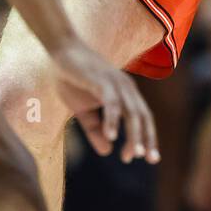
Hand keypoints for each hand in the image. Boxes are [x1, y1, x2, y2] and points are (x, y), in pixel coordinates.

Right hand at [50, 37, 159, 163]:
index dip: (148, 137)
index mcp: (126, 93)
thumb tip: (107, 151)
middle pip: (142, 117)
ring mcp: (116, 83)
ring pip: (131, 112)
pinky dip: (113, 120)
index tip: (150, 158)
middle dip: (144, 139)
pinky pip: (111, 103)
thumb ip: (95, 130)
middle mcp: (126, 88)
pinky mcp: (101, 80)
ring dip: (133, 134)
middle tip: (141, 158)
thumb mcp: (83, 110)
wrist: (60, 51)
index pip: (143, 118)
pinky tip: (111, 136)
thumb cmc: (73, 79)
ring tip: (131, 155)